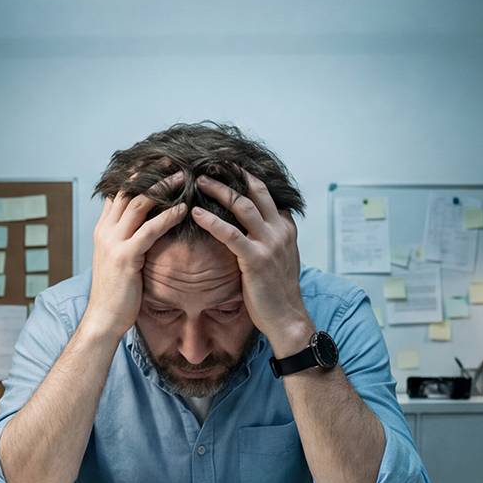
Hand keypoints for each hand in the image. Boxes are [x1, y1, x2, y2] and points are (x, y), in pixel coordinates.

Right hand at [81, 171, 185, 337]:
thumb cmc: (116, 292)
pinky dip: (168, 216)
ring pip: (138, 203)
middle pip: (127, 189)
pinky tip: (185, 209)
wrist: (103, 318)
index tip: (159, 160)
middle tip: (174, 158)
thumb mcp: (117, 259)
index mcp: (103, 229)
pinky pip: (150, 230)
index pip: (118, 190)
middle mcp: (105, 230)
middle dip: (151, 171)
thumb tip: (143, 225)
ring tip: (184, 176)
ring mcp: (113, 242)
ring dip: (164, 187)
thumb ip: (127, 238)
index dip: (138, 173)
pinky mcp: (126, 257)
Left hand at [192, 173, 312, 355]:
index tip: (223, 166)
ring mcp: (270, 244)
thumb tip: (253, 225)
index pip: (265, 193)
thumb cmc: (277, 292)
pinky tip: (195, 213)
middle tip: (208, 163)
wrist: (287, 318)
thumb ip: (269, 237)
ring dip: (219, 190)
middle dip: (231, 174)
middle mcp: (280, 230)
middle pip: (255, 191)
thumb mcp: (279, 257)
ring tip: (198, 180)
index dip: (244, 177)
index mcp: (286, 227)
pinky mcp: (256, 259)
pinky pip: (230, 234)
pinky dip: (211, 221)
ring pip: (242, 206)